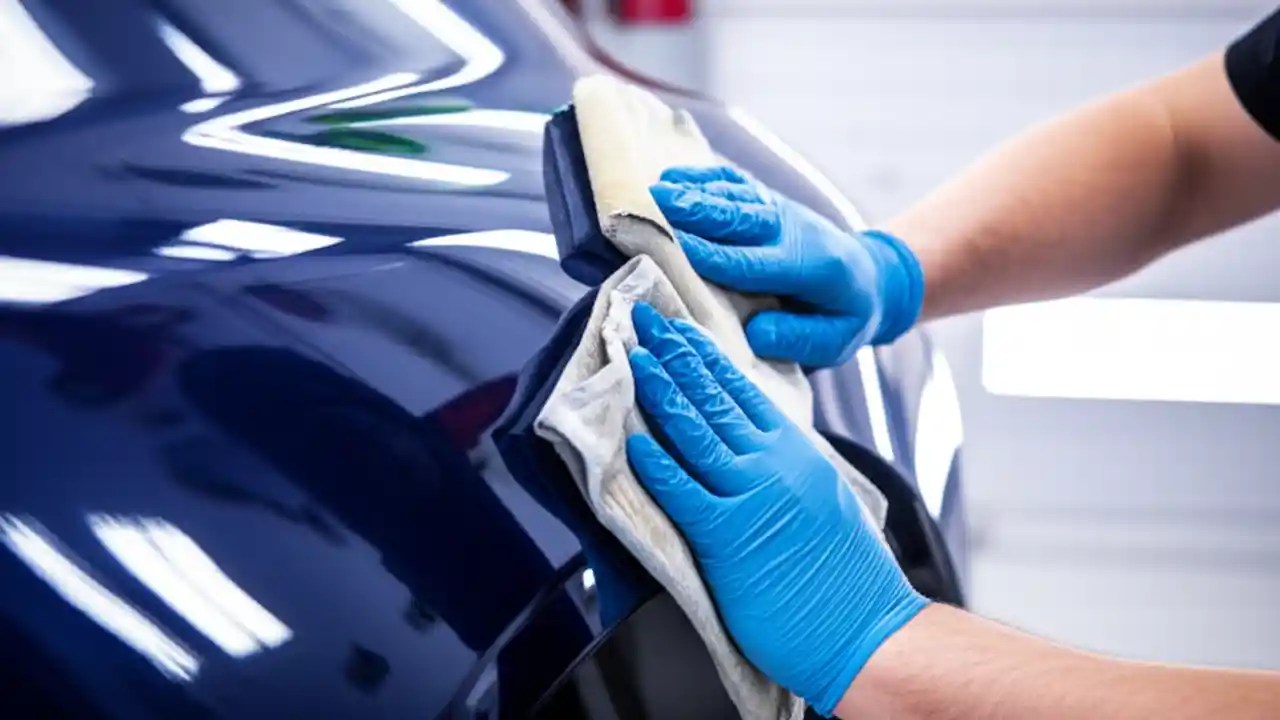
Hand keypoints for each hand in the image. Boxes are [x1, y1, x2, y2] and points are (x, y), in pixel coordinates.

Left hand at [625, 302, 927, 714]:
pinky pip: (684, 492)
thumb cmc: (845, 578)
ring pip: (696, 432)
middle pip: (714, 397)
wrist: (867, 632)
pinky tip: (635, 441)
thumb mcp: (822, 498)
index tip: (677, 327)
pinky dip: (657, 465)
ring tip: (633, 360)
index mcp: (796, 452)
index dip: (703, 355)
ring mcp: (752, 498)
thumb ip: (787, 466)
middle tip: (643, 320)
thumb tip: (751, 446)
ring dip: (659, 392)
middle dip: (674, 354)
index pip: (741, 390)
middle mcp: (775, 464)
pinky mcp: (729, 539)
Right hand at [650, 165, 923, 366]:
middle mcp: (793, 231)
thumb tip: (754, 331)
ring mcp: (780, 211)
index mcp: (811, 268)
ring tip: (656, 189)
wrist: (872, 275)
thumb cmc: (845, 315)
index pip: (754, 262)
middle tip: (657, 205)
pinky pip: (735, 184)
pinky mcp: (768, 201)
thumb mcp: (836, 340)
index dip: (715, 256)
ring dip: (694, 191)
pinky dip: (703, 178)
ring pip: (735, 195)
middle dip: (698, 211)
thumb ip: (798, 338)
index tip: (678, 249)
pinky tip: (672, 176)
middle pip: (741, 218)